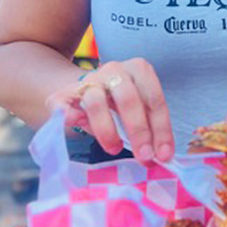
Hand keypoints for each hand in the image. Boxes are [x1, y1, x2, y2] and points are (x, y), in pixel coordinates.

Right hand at [46, 58, 173, 162]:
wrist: (87, 91)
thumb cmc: (121, 103)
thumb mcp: (140, 108)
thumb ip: (150, 127)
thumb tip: (162, 154)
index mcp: (139, 70)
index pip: (154, 99)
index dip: (161, 129)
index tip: (163, 155)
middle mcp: (115, 70)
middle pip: (128, 99)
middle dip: (139, 131)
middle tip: (144, 157)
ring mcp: (88, 81)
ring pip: (96, 102)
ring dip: (108, 131)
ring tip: (115, 149)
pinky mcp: (64, 94)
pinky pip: (62, 105)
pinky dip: (68, 117)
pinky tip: (74, 126)